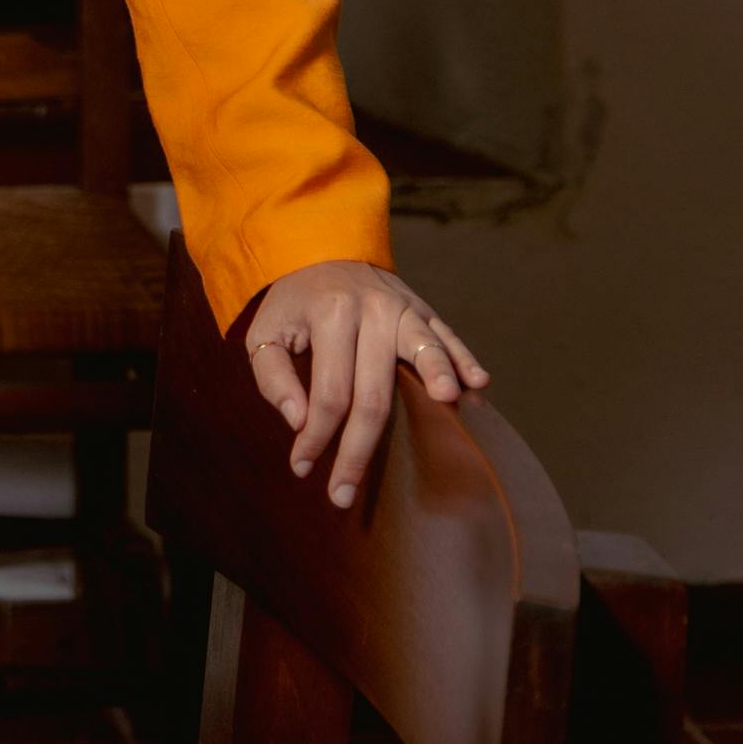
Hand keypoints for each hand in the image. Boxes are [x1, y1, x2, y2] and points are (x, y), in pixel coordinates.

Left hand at [244, 260, 488, 507]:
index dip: (316, 436)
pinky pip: (449, 336)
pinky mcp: (424, 309)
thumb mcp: (264, 330)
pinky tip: (478, 386)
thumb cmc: (293, 303)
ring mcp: (403, 307)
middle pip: (374, 393)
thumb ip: (273, 376)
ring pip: (424, 350)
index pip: (328, 393)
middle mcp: (371, 310)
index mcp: (330, 314)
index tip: (303, 468)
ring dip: (437, 377)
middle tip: (344, 494)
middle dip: (360, 450)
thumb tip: (298, 421)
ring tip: (447, 406)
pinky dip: (464, 360)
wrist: (321, 249)